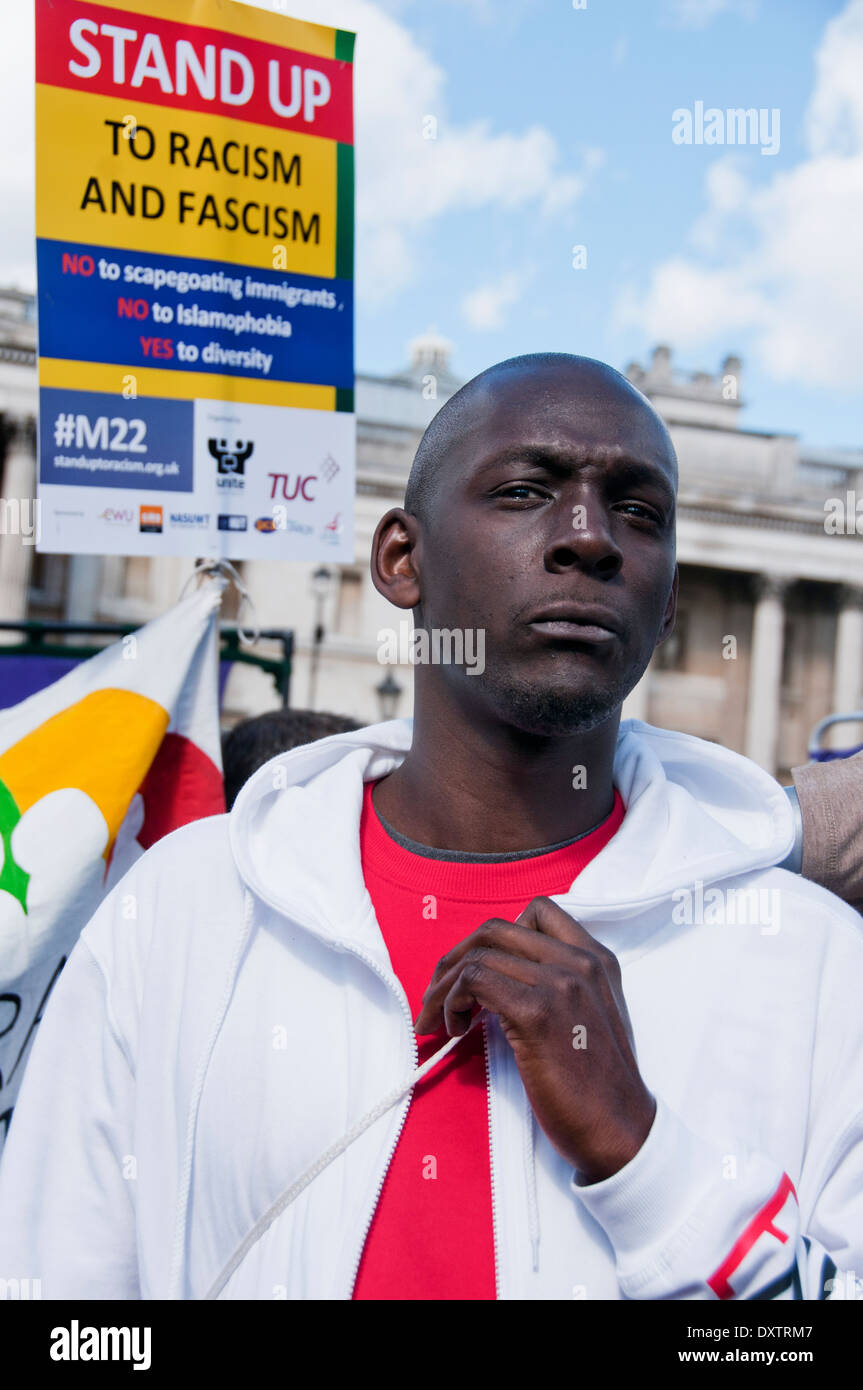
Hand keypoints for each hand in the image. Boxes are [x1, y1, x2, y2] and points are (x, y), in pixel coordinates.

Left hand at [413, 895, 655, 1184]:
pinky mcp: (537, 1012)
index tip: (477, 971)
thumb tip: (498, 978)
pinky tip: (455, 1030)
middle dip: (455, 959)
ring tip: (439, 1020)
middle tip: (437, 995)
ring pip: (479, 955)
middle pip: (495, 930)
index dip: (493, 938)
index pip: (537, 911)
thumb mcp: (591, 1016)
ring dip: (444, 987)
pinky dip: (451, 1002)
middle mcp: (581, 961)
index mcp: (597, 959)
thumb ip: (561, 986)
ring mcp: (561, 983)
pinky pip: (474, 981)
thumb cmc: (599, 1085)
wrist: (620, 1131)